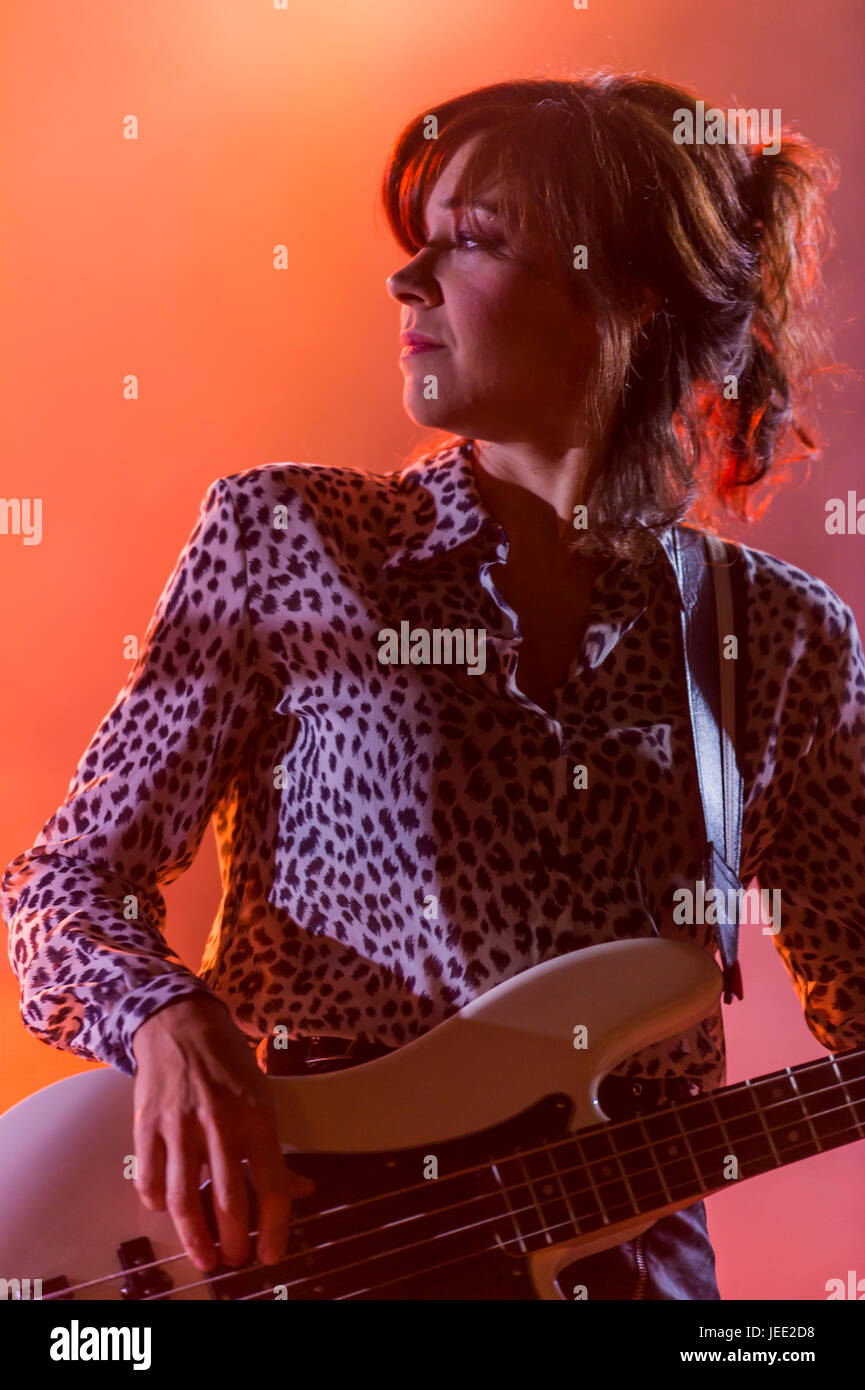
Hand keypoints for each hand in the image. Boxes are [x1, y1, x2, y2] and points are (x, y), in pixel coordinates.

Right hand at [131, 994, 312, 1273]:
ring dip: (195, 1238)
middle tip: (235, 1259)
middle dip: (233, 1242)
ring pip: (183, 1200)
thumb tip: (302, 1190)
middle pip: (228, 1201)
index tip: (271, 1255)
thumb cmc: (228, 1061)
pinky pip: (150, 1180)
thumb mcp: (264, 1095)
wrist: (180, 1023)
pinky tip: (167, 1212)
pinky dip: (157, 1205)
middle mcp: (220, 1123)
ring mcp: (180, 1125)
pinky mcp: (147, 1125)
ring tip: (205, 1257)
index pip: (273, 1185)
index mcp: (257, 1116)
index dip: (274, 1229)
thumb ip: (277, 1148)